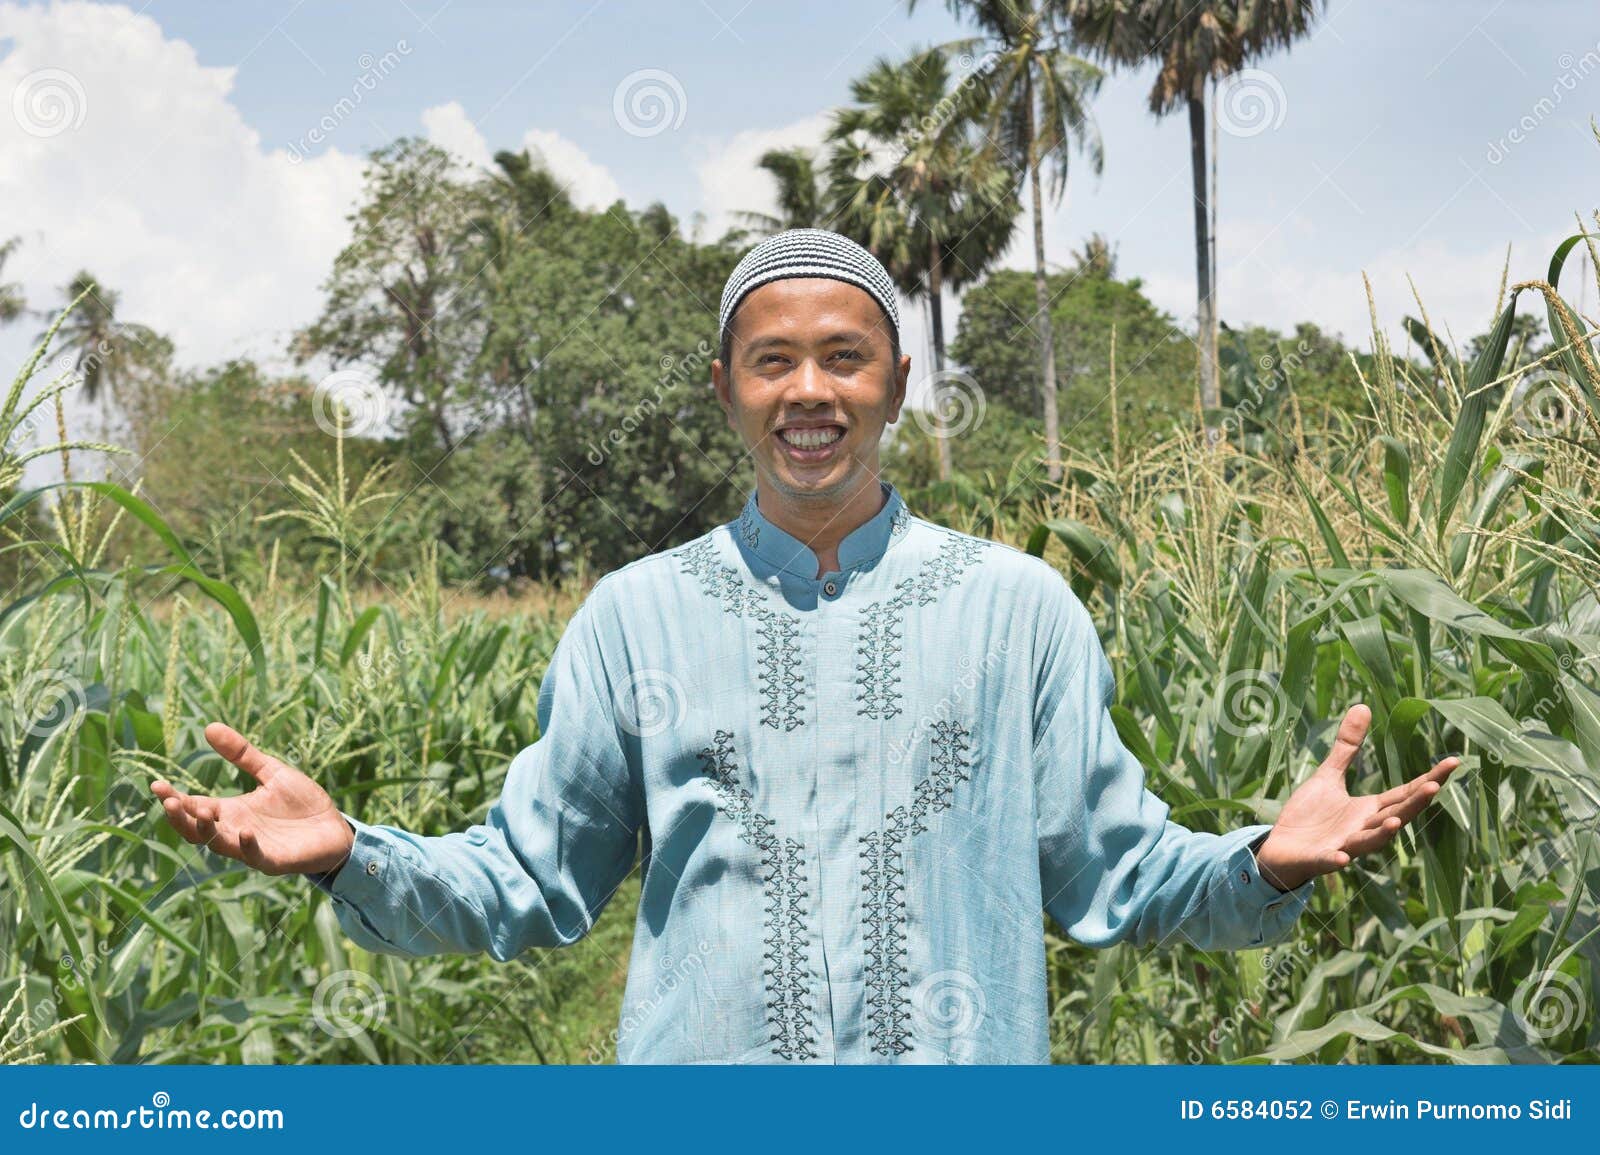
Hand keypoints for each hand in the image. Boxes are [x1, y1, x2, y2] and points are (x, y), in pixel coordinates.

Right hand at [150, 722, 354, 875]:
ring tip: (200, 810)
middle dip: (180, 817)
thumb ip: (242, 754)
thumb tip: (209, 726)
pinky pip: (256, 857)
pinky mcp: (274, 860)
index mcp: (231, 811)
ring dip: (207, 831)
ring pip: (220, 845)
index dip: (173, 798)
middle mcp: (235, 831)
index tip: (156, 783)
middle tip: (169, 801)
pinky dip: (248, 845)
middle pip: (196, 830)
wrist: (336, 827)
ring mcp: (253, 848)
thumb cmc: (302, 803)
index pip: (193, 806)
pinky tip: (245, 831)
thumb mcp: (271, 772)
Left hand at [1254, 704, 1459, 892]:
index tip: (1454, 762)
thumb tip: (1363, 705)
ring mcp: (1343, 845)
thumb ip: (1347, 748)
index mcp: (1369, 809)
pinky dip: (1336, 860)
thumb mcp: (1329, 775)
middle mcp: (1363, 828)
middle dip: (1414, 804)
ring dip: (1383, 833)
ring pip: (1369, 841)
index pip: (1405, 793)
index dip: (1428, 779)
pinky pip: (1329, 860)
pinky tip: (1341, 858)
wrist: (1280, 848)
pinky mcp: (1319, 859)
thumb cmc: (1310, 816)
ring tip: (1396, 823)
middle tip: (1434, 787)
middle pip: (1396, 815)